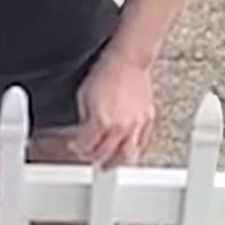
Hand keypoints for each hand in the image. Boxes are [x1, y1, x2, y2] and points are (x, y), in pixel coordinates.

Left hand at [74, 52, 155, 167]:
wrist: (128, 60)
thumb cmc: (106, 72)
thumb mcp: (84, 96)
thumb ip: (84, 119)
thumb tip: (84, 132)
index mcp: (101, 122)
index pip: (87, 147)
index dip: (78, 150)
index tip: (76, 148)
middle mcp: (120, 127)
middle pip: (106, 155)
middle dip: (96, 159)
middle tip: (92, 160)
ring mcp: (136, 125)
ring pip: (127, 155)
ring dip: (117, 162)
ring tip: (111, 164)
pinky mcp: (148, 120)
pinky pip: (142, 143)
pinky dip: (134, 150)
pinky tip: (129, 150)